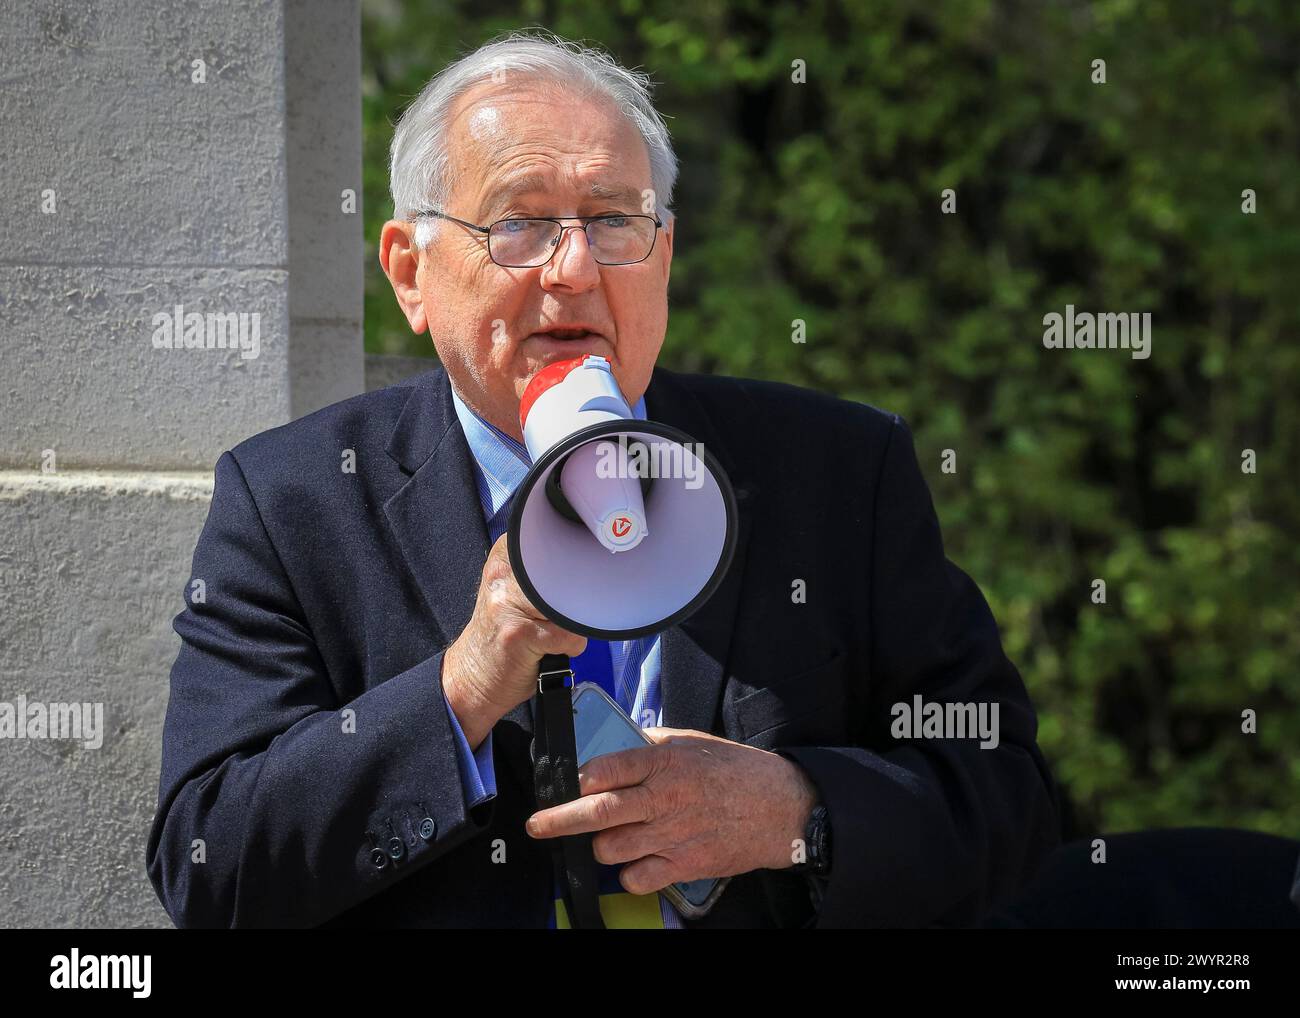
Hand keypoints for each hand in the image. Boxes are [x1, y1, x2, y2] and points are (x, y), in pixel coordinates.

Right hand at [441, 533, 586, 748]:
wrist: (471, 676)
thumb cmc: (502, 634)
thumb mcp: (514, 592)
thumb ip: (545, 574)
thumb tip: (596, 567)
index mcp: (505, 556)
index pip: (560, 543)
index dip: (578, 564)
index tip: (577, 581)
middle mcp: (503, 574)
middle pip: (570, 574)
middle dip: (577, 598)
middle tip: (563, 615)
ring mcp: (508, 603)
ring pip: (571, 605)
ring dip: (573, 624)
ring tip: (552, 633)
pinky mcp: (518, 634)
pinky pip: (569, 636)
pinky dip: (570, 648)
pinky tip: (550, 651)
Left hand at [524, 728, 820, 892]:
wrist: (780, 807)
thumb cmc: (733, 771)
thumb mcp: (691, 743)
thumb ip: (650, 745)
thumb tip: (613, 746)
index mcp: (664, 762)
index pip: (607, 768)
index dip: (578, 778)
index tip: (565, 783)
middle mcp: (664, 798)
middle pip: (598, 813)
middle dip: (559, 821)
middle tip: (538, 825)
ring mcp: (674, 835)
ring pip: (612, 849)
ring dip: (602, 847)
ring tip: (611, 838)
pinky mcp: (685, 866)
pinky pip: (636, 879)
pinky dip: (630, 874)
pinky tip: (638, 861)